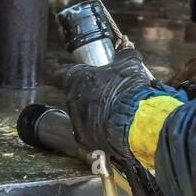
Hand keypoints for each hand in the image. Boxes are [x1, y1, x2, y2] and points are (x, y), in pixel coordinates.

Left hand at [60, 48, 158, 173]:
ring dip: (95, 115)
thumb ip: (124, 57)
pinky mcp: (87, 143)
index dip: (60, 72)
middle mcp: (73, 102)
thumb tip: (126, 52)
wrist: (136, 123)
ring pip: (83, 117)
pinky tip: (116, 129)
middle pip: (75, 96)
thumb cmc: (129, 89)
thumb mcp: (129, 65)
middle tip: (107, 94)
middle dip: (89, 95)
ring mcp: (78, 124)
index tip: (58, 71)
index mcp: (78, 80)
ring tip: (116, 114)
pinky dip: (102, 132)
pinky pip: (92, 135)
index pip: (59, 74)